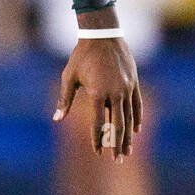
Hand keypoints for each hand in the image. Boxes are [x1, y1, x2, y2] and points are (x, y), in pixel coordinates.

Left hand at [53, 14, 141, 158]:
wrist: (102, 35)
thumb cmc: (82, 56)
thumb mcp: (69, 76)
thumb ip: (64, 99)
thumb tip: (56, 119)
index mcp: (97, 93)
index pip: (97, 123)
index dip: (97, 139)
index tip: (97, 152)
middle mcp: (114, 93)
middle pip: (117, 124)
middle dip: (116, 144)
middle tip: (116, 159)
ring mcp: (127, 87)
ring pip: (129, 117)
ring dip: (128, 135)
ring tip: (127, 151)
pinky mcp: (134, 82)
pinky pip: (137, 104)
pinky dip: (137, 118)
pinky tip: (136, 130)